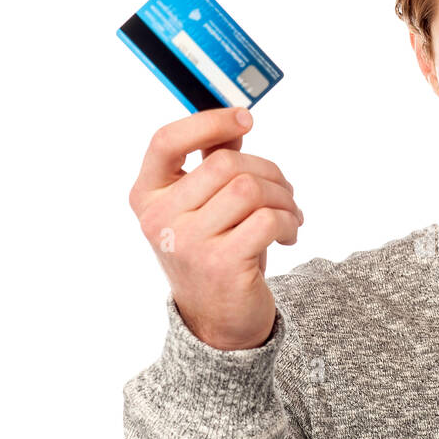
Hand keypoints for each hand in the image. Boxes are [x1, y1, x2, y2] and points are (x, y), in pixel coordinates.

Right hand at [128, 107, 302, 349]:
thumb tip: (236, 120)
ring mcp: (187, 242)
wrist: (218, 321)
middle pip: (225, 164)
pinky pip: (268, 219)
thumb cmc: (214, 254)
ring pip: (250, 189)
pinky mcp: (220, 264)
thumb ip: (213, 164)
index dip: (208, 122)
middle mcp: (159, 218)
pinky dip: (289, 222)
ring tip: (291, 215)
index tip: (245, 118)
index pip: (166, 141)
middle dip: (268, 172)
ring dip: (284, 198)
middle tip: (284, 193)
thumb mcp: (204, 207)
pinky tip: (289, 234)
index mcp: (147, 196)